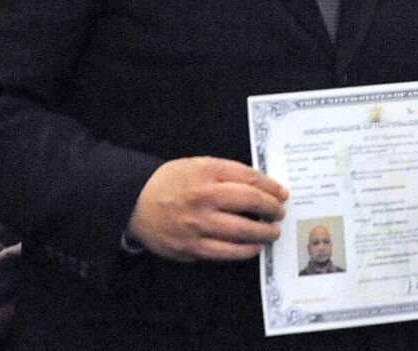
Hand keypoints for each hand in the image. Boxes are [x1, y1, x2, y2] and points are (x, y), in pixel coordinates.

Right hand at [126, 156, 287, 261]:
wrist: (135, 202)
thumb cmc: (170, 182)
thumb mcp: (198, 165)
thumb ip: (227, 172)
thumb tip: (261, 186)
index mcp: (207, 172)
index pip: (250, 178)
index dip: (271, 188)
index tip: (281, 193)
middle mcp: (203, 198)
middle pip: (250, 202)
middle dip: (272, 209)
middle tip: (280, 213)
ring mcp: (197, 224)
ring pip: (241, 231)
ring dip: (263, 233)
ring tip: (272, 232)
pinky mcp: (190, 247)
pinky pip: (225, 252)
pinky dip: (244, 251)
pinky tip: (253, 248)